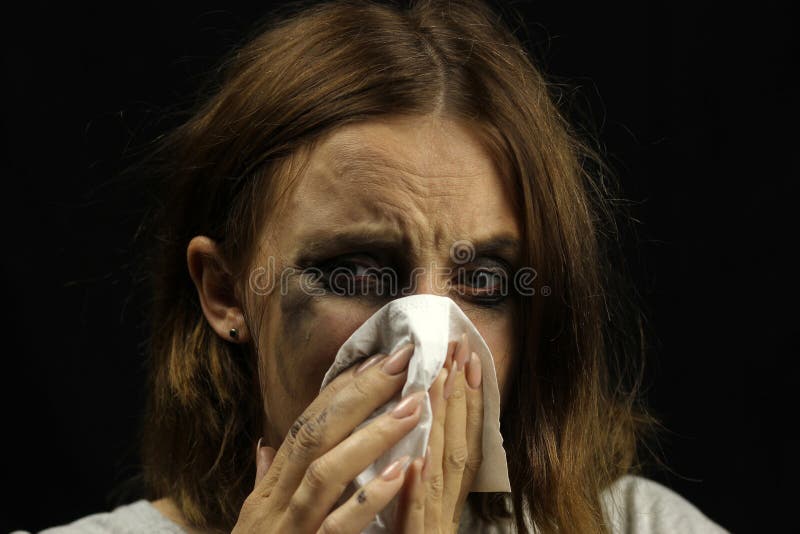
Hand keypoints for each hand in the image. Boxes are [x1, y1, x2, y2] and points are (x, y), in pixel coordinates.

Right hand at [233, 344, 423, 533]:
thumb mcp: (255, 522)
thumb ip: (265, 481)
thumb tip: (267, 445)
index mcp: (270, 490)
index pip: (306, 425)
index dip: (340, 390)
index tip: (375, 359)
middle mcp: (274, 501)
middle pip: (317, 433)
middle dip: (360, 393)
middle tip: (402, 360)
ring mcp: (288, 528)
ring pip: (326, 469)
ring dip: (372, 434)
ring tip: (413, 406)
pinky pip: (337, 526)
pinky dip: (368, 499)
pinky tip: (400, 474)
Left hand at [396, 334, 483, 532]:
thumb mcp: (406, 516)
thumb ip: (403, 486)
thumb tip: (403, 452)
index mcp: (437, 501)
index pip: (453, 444)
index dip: (463, 403)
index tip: (463, 361)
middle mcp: (442, 512)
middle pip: (455, 449)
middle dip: (460, 399)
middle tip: (462, 350)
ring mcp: (432, 531)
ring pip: (440, 476)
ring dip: (445, 428)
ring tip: (444, 381)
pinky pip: (416, 522)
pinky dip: (415, 492)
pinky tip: (414, 460)